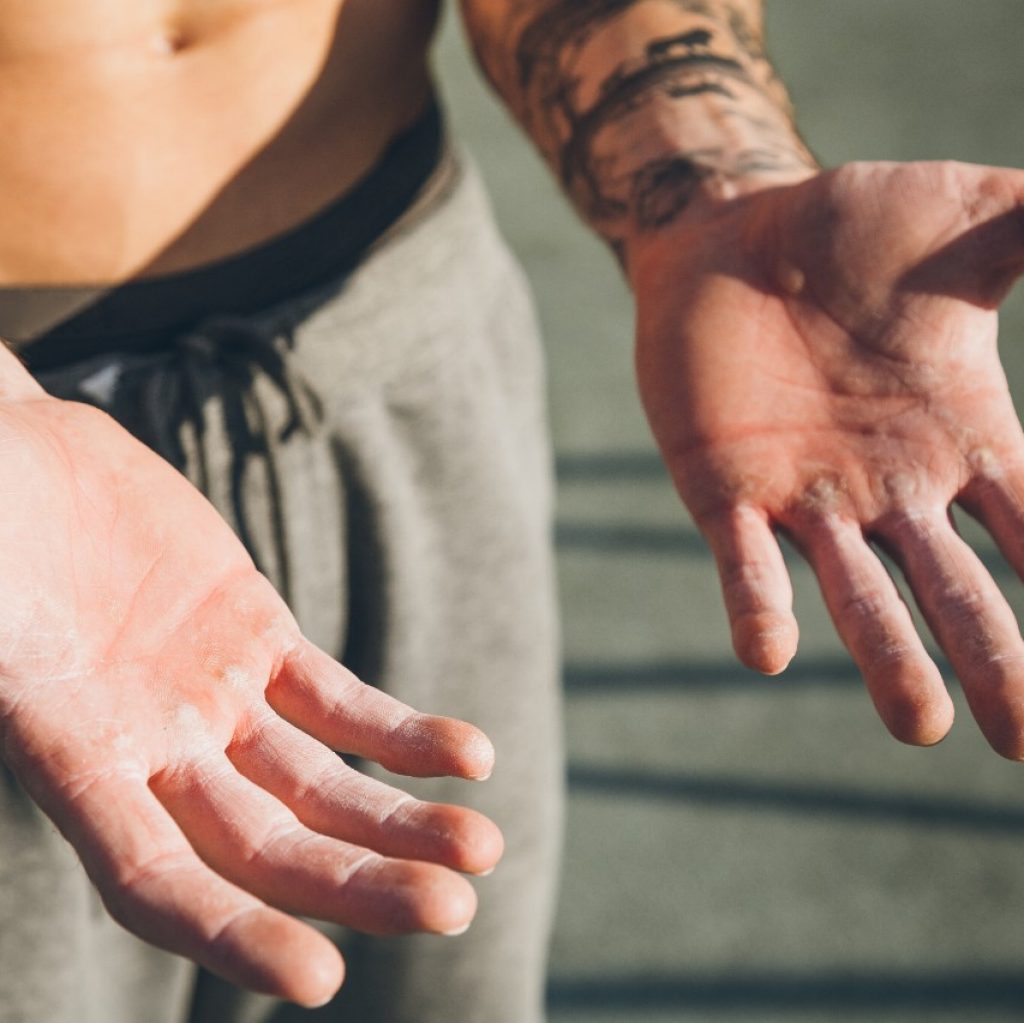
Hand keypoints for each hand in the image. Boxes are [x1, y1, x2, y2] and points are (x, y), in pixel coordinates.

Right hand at [0, 373, 501, 1006]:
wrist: (23, 462)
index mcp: (66, 756)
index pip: (155, 880)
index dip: (232, 934)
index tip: (322, 981)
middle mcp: (149, 749)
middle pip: (267, 845)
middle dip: (359, 884)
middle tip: (454, 912)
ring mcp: (213, 695)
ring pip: (321, 782)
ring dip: (401, 820)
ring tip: (483, 849)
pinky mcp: (258, 635)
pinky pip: (343, 700)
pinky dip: (405, 733)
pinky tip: (472, 760)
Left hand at [629, 160, 1023, 755]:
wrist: (735, 233)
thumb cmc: (858, 227)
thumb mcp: (975, 213)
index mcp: (963, 440)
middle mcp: (891, 488)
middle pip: (957, 592)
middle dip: (994, 661)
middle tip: (1021, 743)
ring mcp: (806, 495)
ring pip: (858, 594)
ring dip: (888, 658)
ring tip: (921, 725)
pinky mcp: (725, 487)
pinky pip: (746, 561)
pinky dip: (758, 605)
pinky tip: (770, 653)